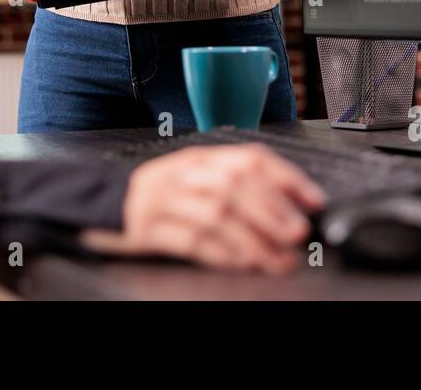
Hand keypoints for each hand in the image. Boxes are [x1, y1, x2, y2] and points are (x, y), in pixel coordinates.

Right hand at [78, 145, 325, 273]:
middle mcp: (183, 173)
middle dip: (272, 211)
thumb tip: (295, 207)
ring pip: (216, 215)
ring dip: (254, 239)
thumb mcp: (198, 179)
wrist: (106, 203)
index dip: (286, 178)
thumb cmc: (163, 195)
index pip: (249, 158)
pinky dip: (221, 254)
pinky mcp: (148, 229)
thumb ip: (238, 186)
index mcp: (200, 157)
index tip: (314, 201)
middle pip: (234, 185)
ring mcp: (163, 200)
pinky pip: (191, 242)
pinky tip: (242, 263)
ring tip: (279, 258)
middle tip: (298, 233)